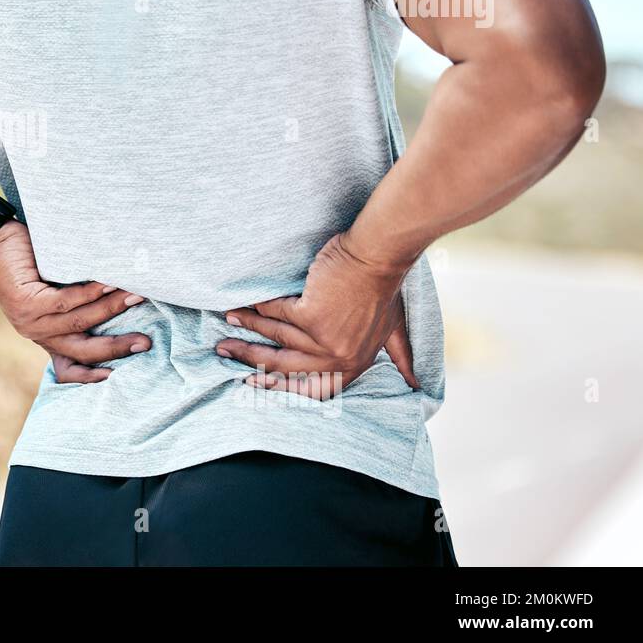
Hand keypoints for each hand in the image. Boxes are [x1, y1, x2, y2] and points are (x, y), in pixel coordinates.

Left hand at [0, 220, 149, 382]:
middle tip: (145, 343)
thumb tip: (122, 301)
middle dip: (116, 347)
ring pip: (79, 320)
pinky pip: (65, 302)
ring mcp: (29, 321)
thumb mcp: (51, 292)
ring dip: (111, 308)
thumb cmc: (30, 265)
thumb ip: (75, 306)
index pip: (67, 368)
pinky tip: (108, 283)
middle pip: (82, 350)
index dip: (91, 376)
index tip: (117, 376)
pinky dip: (90, 293)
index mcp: (45, 337)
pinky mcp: (26, 303)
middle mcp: (37, 334)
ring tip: (137, 296)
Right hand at [213, 232, 419, 398]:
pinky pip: (275, 313)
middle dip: (250, 360)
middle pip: (285, 366)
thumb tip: (418, 386)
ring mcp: (324, 339)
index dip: (280, 386)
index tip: (254, 380)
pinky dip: (257, 307)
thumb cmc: (384, 286)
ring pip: (275, 337)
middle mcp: (339, 357)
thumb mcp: (395, 327)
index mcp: (355, 363)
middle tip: (225, 352)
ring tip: (228, 320)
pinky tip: (243, 303)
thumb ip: (399, 354)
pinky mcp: (311, 316)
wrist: (377, 255)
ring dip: (248, 327)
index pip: (314, 387)